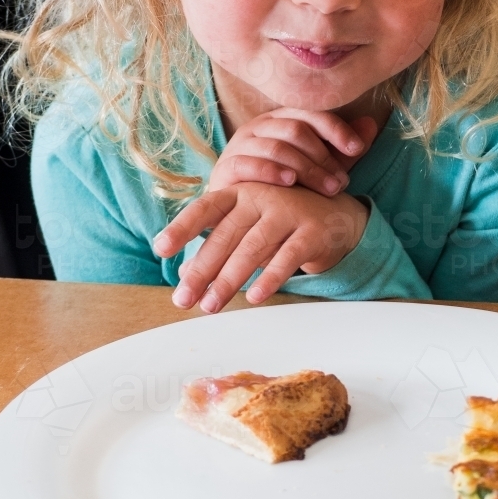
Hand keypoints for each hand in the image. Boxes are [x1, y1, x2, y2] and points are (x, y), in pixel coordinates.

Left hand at [153, 181, 369, 311]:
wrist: (337, 214)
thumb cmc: (282, 221)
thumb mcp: (248, 226)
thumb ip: (219, 246)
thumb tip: (185, 275)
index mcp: (240, 192)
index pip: (206, 208)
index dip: (182, 228)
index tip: (161, 249)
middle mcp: (261, 197)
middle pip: (226, 235)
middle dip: (202, 270)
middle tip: (184, 299)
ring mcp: (288, 212)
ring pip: (253, 248)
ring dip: (229, 280)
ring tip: (211, 306)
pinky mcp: (311, 231)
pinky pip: (288, 257)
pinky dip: (270, 277)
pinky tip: (254, 296)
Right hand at [208, 109, 378, 196]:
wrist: (244, 214)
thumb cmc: (284, 188)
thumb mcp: (318, 168)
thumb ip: (341, 150)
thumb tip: (372, 124)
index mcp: (283, 119)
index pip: (311, 114)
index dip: (336, 129)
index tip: (358, 149)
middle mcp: (260, 126)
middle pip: (295, 130)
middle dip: (324, 157)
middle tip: (343, 183)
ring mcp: (240, 145)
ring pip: (276, 146)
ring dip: (306, 168)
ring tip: (328, 189)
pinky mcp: (226, 167)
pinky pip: (247, 163)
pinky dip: (270, 171)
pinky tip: (290, 183)